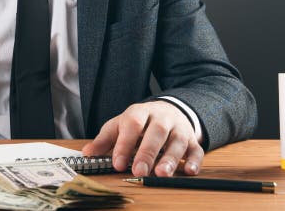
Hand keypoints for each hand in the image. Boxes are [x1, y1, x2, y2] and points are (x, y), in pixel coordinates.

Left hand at [82, 100, 203, 176]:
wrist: (169, 110)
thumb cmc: (140, 121)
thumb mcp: (120, 125)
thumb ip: (105, 139)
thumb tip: (87, 153)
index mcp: (141, 112)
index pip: (132, 124)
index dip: (125, 144)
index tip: (117, 163)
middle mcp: (162, 118)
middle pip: (156, 132)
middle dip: (147, 152)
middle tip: (139, 171)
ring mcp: (179, 129)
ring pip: (178, 141)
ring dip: (171, 158)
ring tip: (161, 173)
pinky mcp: (193, 140)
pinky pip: (196, 150)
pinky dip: (194, 161)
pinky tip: (189, 171)